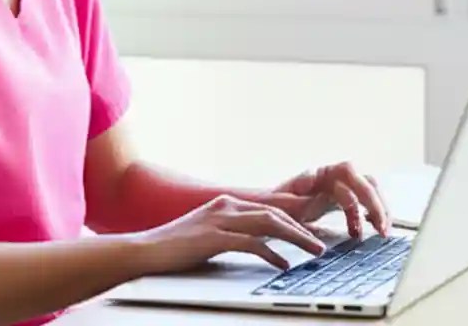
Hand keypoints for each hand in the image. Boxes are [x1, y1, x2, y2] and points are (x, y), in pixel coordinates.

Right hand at [131, 195, 326, 273]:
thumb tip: (258, 242)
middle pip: (274, 212)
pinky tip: (283, 263)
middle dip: (301, 227)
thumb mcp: (209, 233)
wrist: (146, 251)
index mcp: (226, 203)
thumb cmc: (176, 247)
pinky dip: (271, 253)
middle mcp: (226, 206)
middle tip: (321, 241)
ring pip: (269, 223)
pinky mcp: (214, 238)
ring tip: (314, 250)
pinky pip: (251, 243)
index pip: (269, 205)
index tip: (314, 228)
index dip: (294, 216)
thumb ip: (232, 232)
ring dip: (296, 237)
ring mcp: (219, 220)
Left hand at [263, 161, 389, 238]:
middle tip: (382, 228)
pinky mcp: (341, 199)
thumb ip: (297, 192)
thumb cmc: (274, 205)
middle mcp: (333, 175)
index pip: (347, 171)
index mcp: (320, 172)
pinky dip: (370, 216)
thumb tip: (310, 180)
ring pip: (369, 191)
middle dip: (376, 204)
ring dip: (379, 209)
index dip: (356, 191)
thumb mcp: (282, 201)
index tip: (360, 215)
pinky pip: (363, 204)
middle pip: (364, 181)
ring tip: (383, 231)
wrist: (268, 211)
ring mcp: (339, 186)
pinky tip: (369, 232)